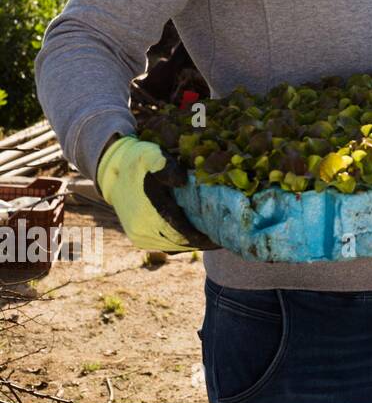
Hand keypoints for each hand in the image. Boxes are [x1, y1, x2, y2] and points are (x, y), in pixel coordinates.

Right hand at [97, 135, 217, 251]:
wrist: (112, 170)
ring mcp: (139, 237)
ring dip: (195, 243)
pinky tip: (200, 236)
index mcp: (147, 213)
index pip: (183, 231)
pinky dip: (184, 242)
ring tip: (219, 237)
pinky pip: (167, 244)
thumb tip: (182, 181)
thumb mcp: (151, 155)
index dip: (205, 236)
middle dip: (205, 241)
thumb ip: (166, 166)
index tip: (225, 237)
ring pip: (175, 246)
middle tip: (229, 237)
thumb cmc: (137, 161)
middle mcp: (142, 231)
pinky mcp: (139, 238)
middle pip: (181, 243)